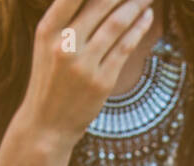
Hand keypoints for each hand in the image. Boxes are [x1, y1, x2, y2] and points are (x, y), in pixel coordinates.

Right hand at [18, 0, 155, 145]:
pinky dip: (139, 29)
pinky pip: (125, 48)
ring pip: (117, 24)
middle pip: (100, 3)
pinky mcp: (101, 82)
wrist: (47, 125)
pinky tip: (147, 18)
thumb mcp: (47, 45)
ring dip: (136, 5)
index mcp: (47, 30)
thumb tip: (100, 0)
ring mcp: (84, 64)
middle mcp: (64, 44)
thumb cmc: (50, 79)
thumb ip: (67, 19)